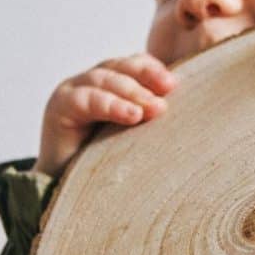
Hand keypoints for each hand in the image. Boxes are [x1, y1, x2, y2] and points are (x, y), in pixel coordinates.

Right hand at [35, 54, 176, 177]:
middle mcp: (93, 84)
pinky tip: (131, 115)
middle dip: (146, 77)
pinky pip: (84, 99)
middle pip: (120, 68)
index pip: (135, 66)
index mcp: (114, 86)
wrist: (65, 188)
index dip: (154, 70)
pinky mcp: (59, 107)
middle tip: (169, 91)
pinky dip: (109, 104)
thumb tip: (196, 122)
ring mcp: (74, 92)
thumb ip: (154, 122)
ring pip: (103, 79)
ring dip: (131, 92)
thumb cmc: (107, 164)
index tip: (176, 84)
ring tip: (155, 108)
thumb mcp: (136, 139)